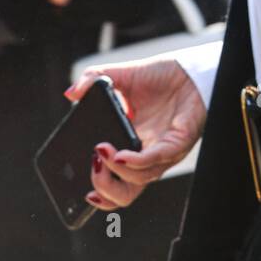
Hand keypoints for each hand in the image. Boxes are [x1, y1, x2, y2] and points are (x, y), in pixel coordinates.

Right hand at [64, 58, 206, 210]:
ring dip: (115, 172)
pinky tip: (119, 155)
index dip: (100, 192)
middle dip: (104, 189)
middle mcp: (147, 155)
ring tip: (100, 152)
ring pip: (139, 180)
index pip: (115, 182)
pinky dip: (136, 161)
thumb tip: (71, 93)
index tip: (83, 191)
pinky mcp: (178, 142)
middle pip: (126, 193)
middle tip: (92, 167)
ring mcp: (163, 152)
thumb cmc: (160, 77)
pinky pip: (157, 159)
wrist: (189, 67)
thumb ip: (93, 80)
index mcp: (131, 146)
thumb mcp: (121, 76)